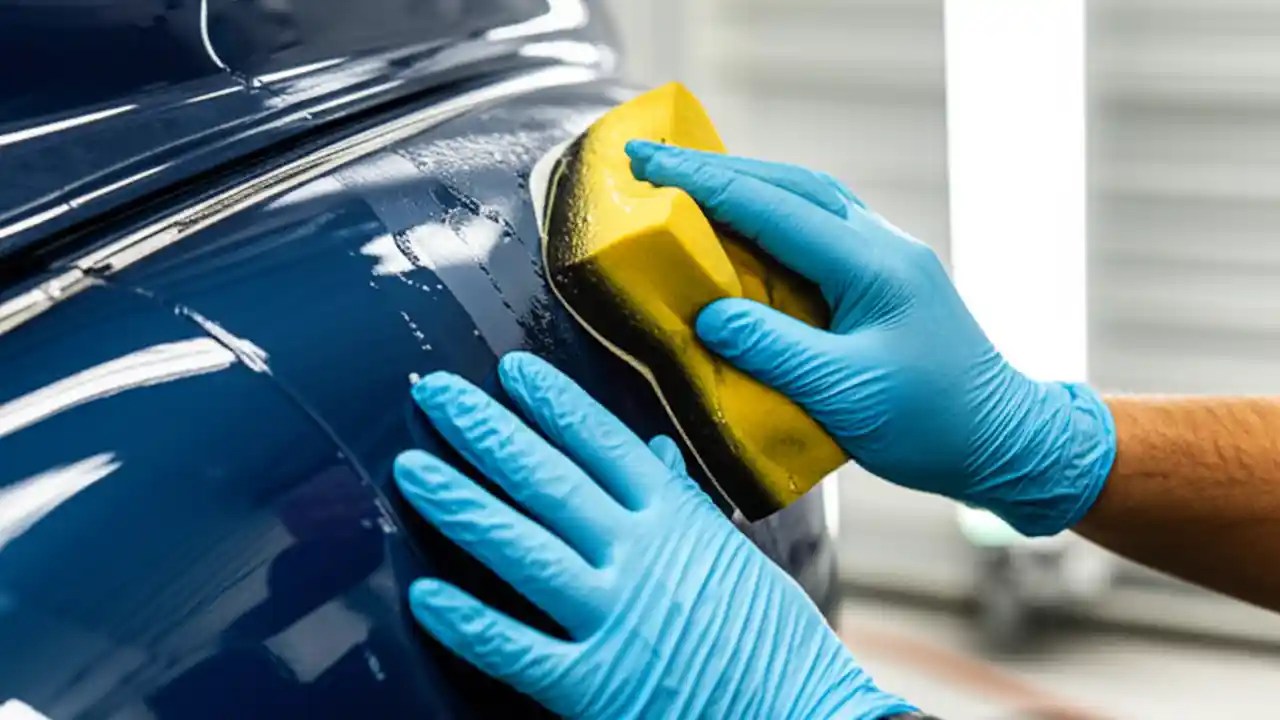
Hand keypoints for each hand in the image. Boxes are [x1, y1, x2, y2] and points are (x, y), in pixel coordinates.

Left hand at [393, 352, 914, 718]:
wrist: (804, 716)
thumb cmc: (768, 638)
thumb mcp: (732, 553)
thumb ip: (682, 500)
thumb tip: (653, 447)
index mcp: (676, 519)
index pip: (604, 445)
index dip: (553, 404)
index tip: (510, 371)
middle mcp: (641, 557)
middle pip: (550, 483)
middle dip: (487, 432)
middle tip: (434, 392)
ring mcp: (616, 618)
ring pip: (523, 550)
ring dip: (463, 506)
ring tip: (413, 469)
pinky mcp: (594, 685)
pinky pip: (517, 648)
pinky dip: (468, 622)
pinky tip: (426, 594)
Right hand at [626, 141, 1114, 536]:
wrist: (1004, 441)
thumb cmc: (933, 423)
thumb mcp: (845, 392)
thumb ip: (772, 349)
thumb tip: (708, 315)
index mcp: (871, 264)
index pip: (772, 208)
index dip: (703, 184)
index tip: (646, 163)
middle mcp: (878, 245)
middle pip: (788, 185)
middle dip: (716, 169)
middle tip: (651, 159)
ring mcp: (884, 258)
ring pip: (804, 199)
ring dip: (743, 186)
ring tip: (686, 185)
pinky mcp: (880, 279)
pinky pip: (814, 229)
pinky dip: (768, 218)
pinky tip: (740, 231)